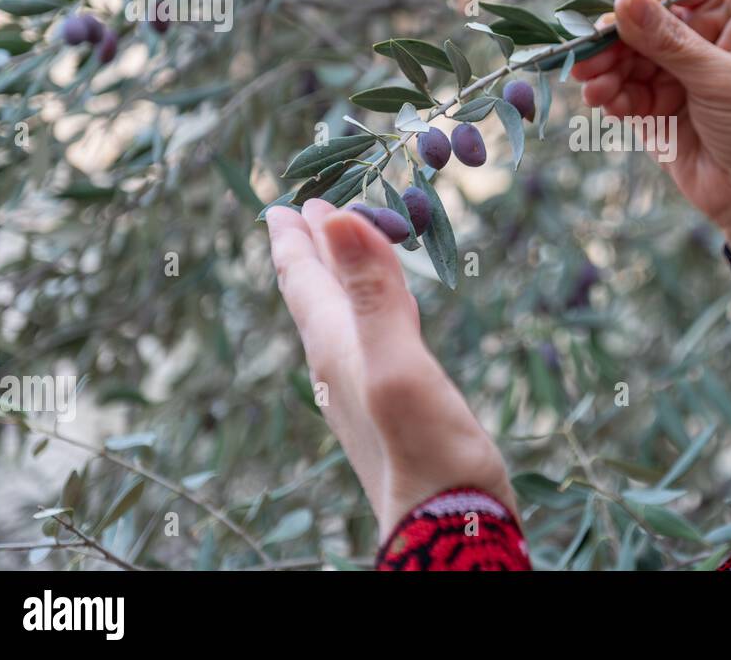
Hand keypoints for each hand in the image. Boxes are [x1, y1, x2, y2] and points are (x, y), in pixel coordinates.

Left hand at [265, 199, 514, 542]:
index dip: (295, 240)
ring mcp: (363, 387)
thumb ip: (369, 292)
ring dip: (337, 278)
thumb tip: (336, 217)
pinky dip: (370, 309)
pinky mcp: (393, 404)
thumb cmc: (424, 449)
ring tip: (338, 252)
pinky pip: (371, 338)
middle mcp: (339, 365)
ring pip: (341, 317)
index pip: (304, 281)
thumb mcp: (397, 363)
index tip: (283, 204)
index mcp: (335, 347)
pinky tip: (384, 316)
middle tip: (306, 213)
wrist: (447, 526)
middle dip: (312, 252)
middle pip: (316, 296)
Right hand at [572, 0, 730, 254]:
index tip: (632, 6)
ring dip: (602, 66)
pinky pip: (619, 89)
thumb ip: (669, 41)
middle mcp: (695, 34)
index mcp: (725, 11)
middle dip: (612, 33)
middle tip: (589, 55)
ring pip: (622, 53)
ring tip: (591, 85)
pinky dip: (606, 93)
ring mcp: (672, 71)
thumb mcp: (721, 78)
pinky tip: (601, 101)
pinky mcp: (653, 108)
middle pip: (638, 14)